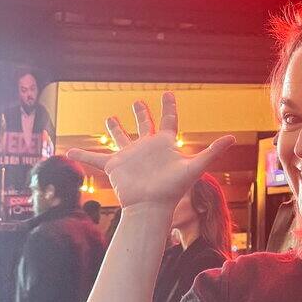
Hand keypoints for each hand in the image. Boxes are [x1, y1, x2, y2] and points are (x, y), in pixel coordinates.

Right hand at [66, 92, 234, 211]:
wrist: (151, 208)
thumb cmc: (173, 189)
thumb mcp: (195, 167)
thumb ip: (212, 151)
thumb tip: (233, 138)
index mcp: (164, 144)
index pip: (168, 120)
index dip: (168, 106)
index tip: (168, 93)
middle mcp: (147, 147)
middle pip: (143, 125)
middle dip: (141, 113)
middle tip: (137, 101)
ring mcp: (130, 156)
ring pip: (120, 137)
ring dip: (115, 128)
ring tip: (109, 117)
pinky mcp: (114, 166)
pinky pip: (95, 159)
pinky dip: (83, 155)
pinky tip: (69, 151)